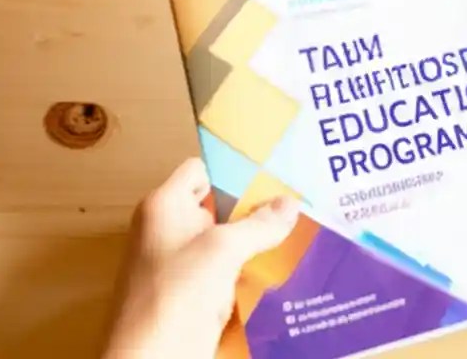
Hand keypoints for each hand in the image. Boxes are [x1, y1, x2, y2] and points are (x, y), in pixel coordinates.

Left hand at [103, 158, 298, 358]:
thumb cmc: (175, 295)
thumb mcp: (223, 251)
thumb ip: (258, 224)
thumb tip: (290, 203)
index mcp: (163, 207)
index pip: (201, 171)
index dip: (234, 170)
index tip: (276, 174)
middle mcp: (168, 231)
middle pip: (218, 208)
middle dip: (256, 208)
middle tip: (300, 205)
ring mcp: (180, 266)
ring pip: (226, 244)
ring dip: (257, 243)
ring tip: (302, 235)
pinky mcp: (192, 296)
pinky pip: (227, 274)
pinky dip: (250, 272)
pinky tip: (284, 271)